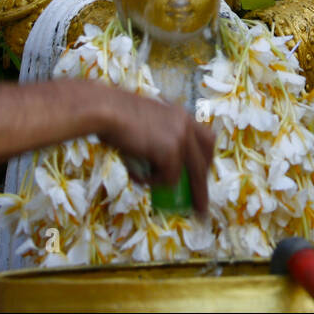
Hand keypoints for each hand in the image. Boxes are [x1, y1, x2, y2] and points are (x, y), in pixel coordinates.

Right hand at [96, 87, 215, 216]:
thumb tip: (158, 157)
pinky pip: (169, 178)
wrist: (107, 110)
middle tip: (198, 202)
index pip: (206, 138)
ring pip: (193, 173)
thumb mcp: (146, 121)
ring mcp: (181, 137)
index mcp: (181, 114)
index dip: (204, 158)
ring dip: (178, 187)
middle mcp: (186, 124)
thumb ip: (158, 134)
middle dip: (202, 181)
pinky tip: (137, 175)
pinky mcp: (171, 151)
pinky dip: (153, 182)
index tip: (199, 173)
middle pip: (206, 157)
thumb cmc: (116, 114)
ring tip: (166, 198)